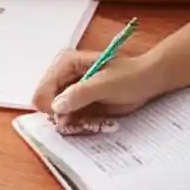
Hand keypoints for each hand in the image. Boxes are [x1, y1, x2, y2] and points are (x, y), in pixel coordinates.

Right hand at [33, 50, 165, 132]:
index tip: (70, 117)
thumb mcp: (105, 85)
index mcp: (64, 64)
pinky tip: (95, 122)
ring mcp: (69, 90)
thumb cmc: (130, 76)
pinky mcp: (77, 103)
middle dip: (65, 119)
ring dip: (75, 124)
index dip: (53, 109)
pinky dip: (80, 125)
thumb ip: (79, 94)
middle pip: (47, 107)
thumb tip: (56, 106)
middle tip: (85, 123)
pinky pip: (69, 120)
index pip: (42, 92)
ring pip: (58, 116)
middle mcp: (62, 76)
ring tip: (94, 122)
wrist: (147, 81)